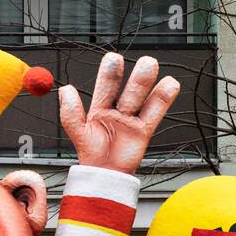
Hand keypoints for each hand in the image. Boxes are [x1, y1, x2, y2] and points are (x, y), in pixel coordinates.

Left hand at [59, 52, 180, 174]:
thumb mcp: (77, 133)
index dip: (110, 73)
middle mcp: (117, 110)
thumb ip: (71, 113)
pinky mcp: (143, 130)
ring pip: (141, 98)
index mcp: (99, 108)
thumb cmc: (92, 154)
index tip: (114, 59)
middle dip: (136, 77)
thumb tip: (65, 90)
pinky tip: (170, 85)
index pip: (106, 86)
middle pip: (128, 90)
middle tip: (144, 62)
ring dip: (147, 83)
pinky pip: (154, 113)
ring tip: (152, 67)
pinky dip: (163, 98)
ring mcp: (131, 119)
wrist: (105, 175)